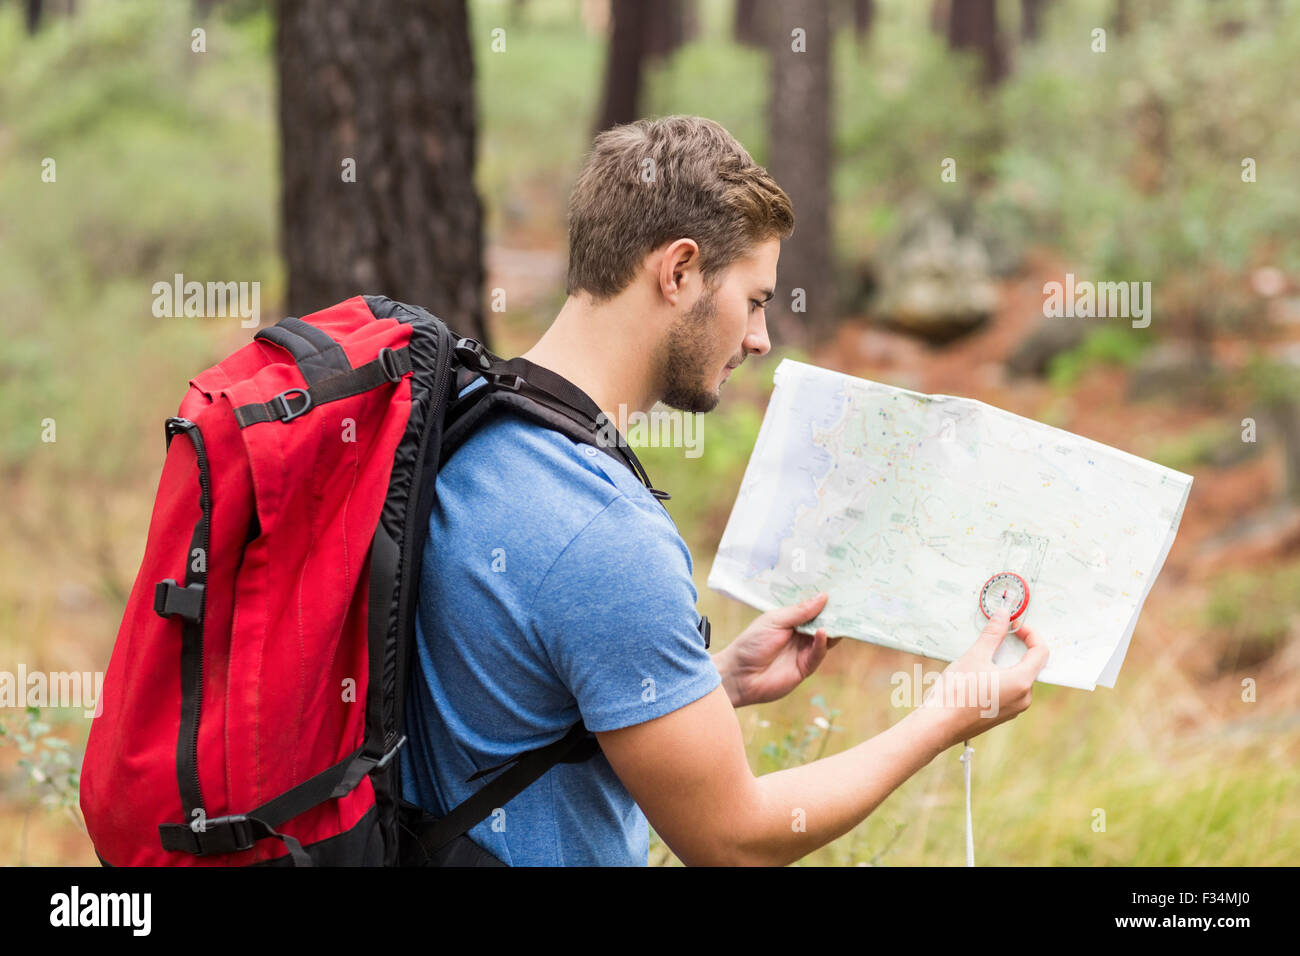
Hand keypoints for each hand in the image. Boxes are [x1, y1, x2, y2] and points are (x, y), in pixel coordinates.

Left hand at [714, 593, 840, 707]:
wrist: (739, 675)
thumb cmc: (751, 644)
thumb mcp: (774, 621)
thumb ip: (799, 611)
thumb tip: (823, 596)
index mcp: (791, 620)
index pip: (812, 609)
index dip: (824, 601)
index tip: (839, 590)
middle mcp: (800, 635)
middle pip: (822, 623)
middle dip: (835, 614)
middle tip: (850, 602)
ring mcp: (803, 651)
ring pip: (825, 639)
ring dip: (833, 628)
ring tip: (841, 617)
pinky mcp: (805, 667)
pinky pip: (818, 654)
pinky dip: (822, 643)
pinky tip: (823, 633)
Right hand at [915, 608, 1048, 750]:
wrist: (939, 725)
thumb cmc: (957, 690)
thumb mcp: (975, 656)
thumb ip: (993, 634)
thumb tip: (1003, 614)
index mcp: (1022, 682)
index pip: (1041, 652)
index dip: (1031, 635)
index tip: (1014, 626)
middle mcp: (1023, 698)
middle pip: (1030, 666)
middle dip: (1016, 648)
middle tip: (998, 637)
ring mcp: (1014, 709)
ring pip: (1018, 679)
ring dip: (1006, 663)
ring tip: (984, 655)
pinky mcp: (1002, 715)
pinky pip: (1009, 691)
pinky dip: (1000, 677)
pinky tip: (979, 675)